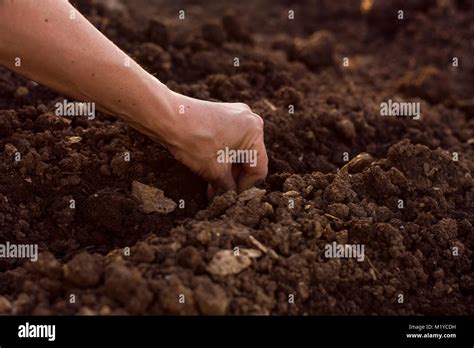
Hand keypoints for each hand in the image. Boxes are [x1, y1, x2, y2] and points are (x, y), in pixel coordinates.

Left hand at [138, 89, 267, 195]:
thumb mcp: (214, 171)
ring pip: (239, 151)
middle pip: (250, 159)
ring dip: (227, 169)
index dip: (245, 188)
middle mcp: (251, 120)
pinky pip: (231, 140)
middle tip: (220, 194)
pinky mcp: (224, 114)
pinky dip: (222, 156)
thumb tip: (230, 198)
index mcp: (255, 132)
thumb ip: (228, 188)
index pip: (258, 169)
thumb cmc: (194, 141)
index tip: (232, 198)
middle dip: (234, 179)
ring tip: (213, 186)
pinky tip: (210, 170)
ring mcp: (237, 115)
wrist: (167, 118)